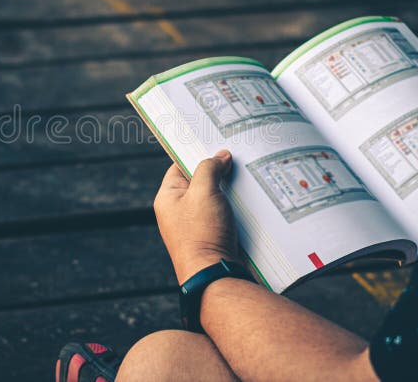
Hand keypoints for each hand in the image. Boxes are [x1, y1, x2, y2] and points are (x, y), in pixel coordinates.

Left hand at [153, 150, 240, 283]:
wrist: (215, 276)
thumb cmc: (202, 233)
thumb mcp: (204, 191)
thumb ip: (209, 168)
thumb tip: (221, 156)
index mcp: (167, 198)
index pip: (180, 166)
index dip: (197, 153)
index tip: (216, 142)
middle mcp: (178, 211)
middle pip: (199, 181)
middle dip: (218, 171)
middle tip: (237, 157)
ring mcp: (195, 225)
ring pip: (214, 198)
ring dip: (229, 190)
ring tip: (248, 176)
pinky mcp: (212, 237)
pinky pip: (224, 215)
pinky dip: (235, 207)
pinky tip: (250, 200)